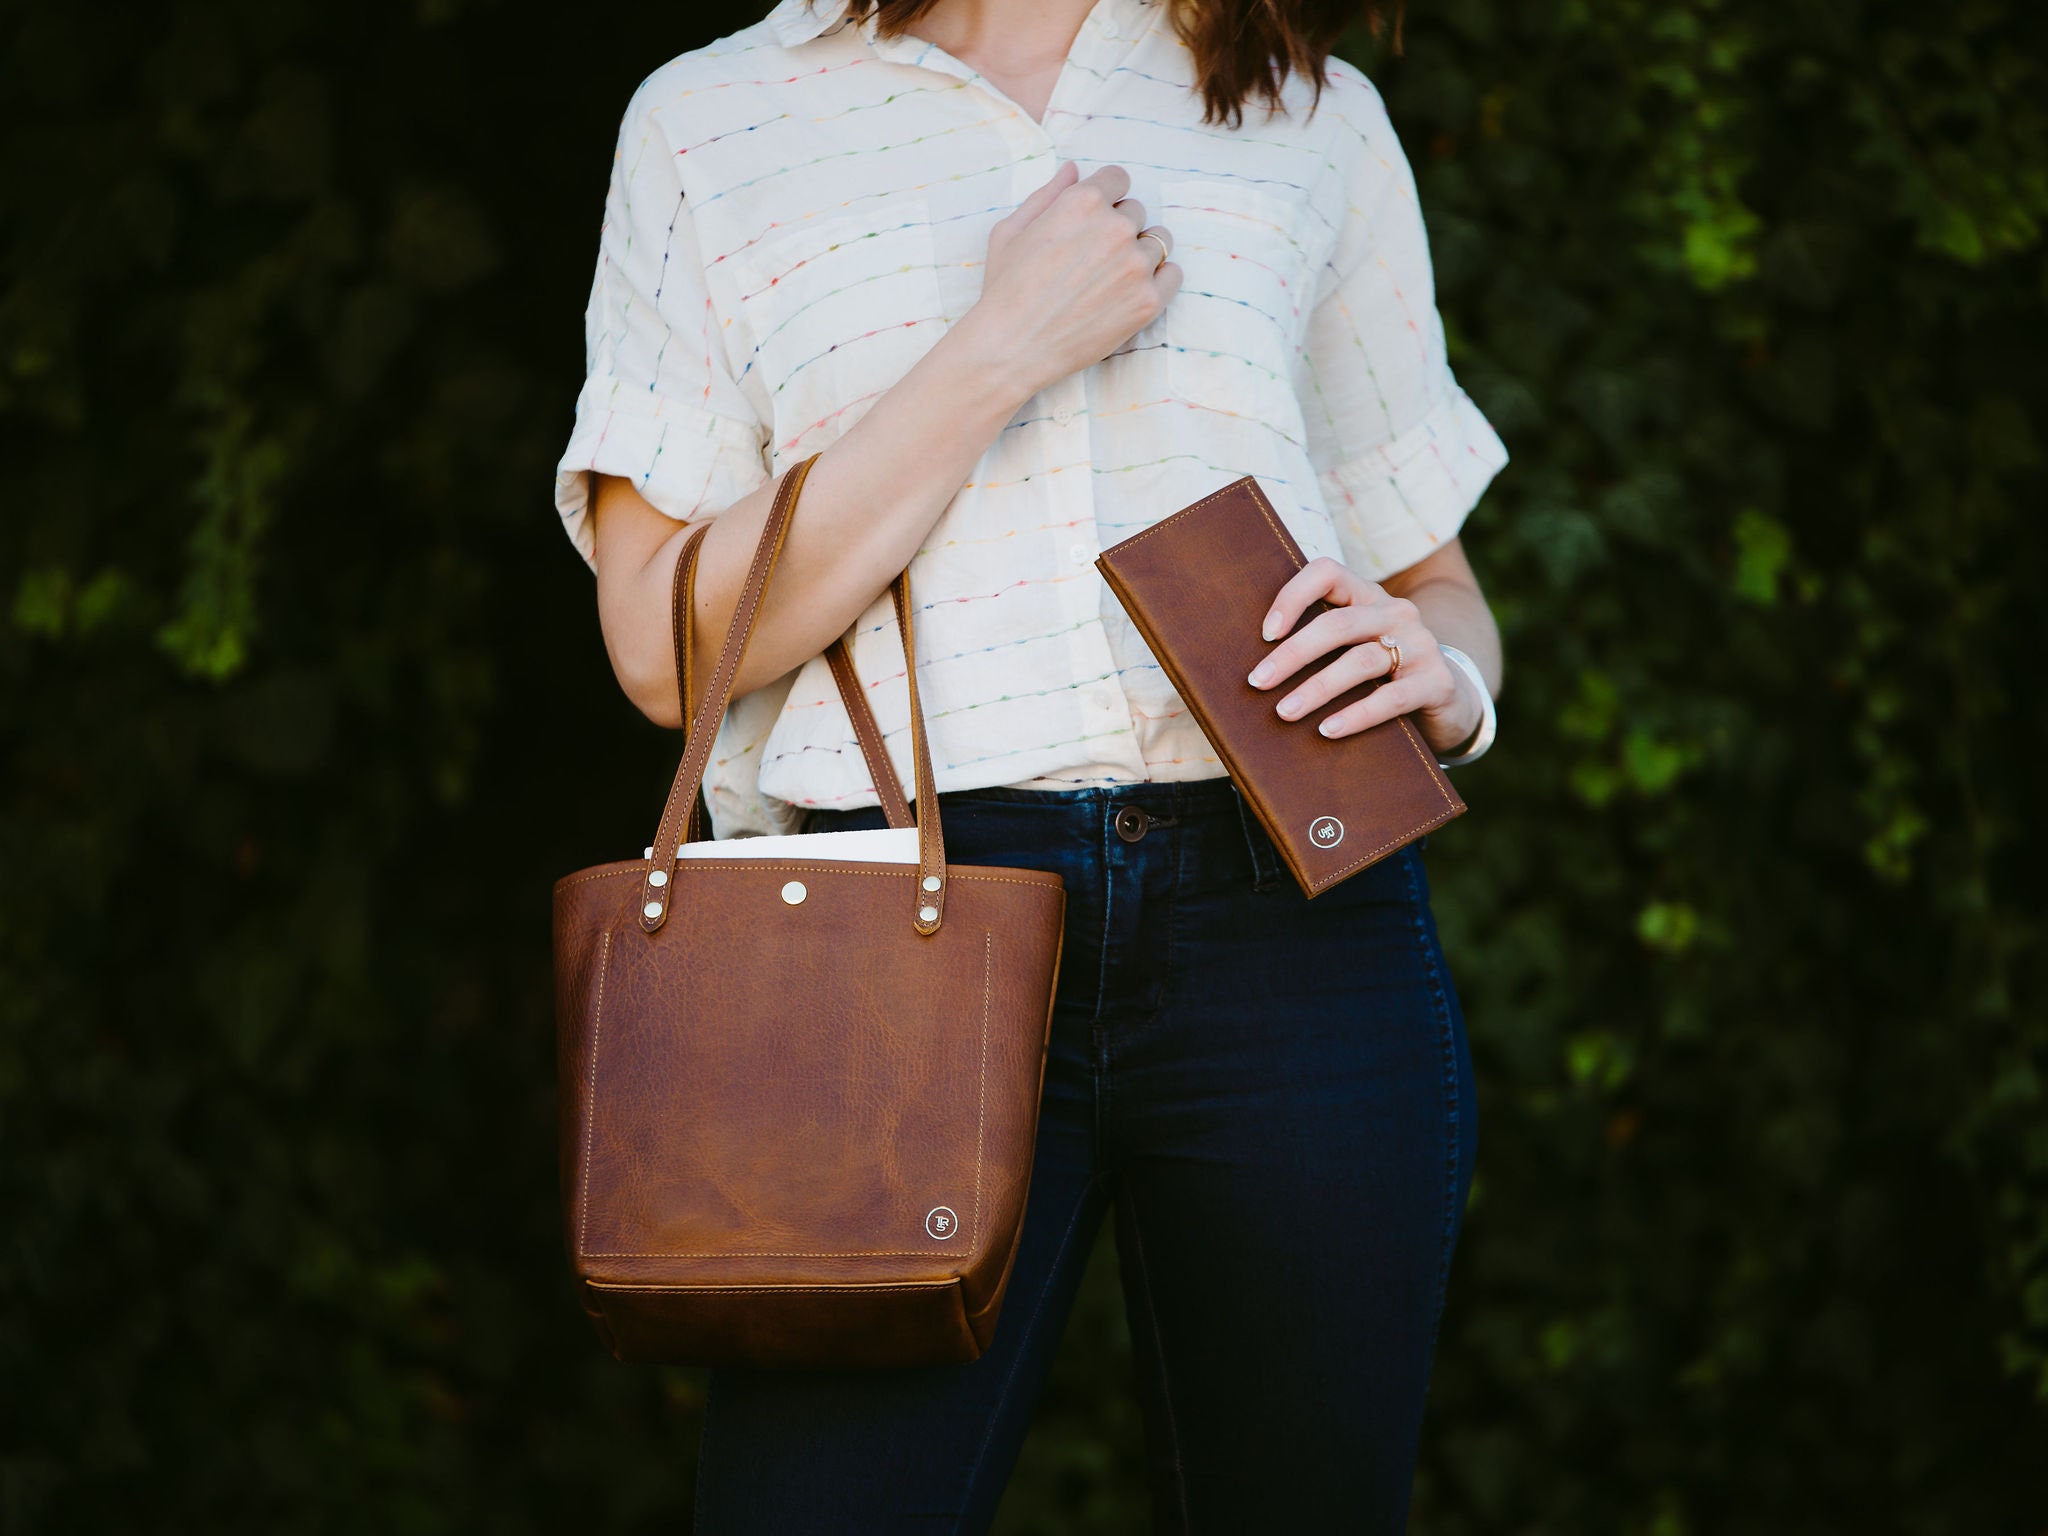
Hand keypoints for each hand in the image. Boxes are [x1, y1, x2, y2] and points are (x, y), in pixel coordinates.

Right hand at [960, 162, 1182, 400]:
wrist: (1013, 347)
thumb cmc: (1005, 289)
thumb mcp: (1011, 230)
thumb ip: (1047, 194)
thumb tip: (1073, 169)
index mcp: (1083, 202)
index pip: (1118, 179)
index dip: (1107, 198)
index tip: (1097, 219)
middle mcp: (1116, 228)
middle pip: (1137, 213)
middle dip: (1119, 229)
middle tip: (1094, 259)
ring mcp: (1135, 265)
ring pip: (1159, 242)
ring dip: (1141, 254)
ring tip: (1113, 278)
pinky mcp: (1148, 301)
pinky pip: (1174, 275)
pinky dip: (1160, 280)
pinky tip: (1134, 290)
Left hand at [1246, 558, 1485, 755]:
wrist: (1446, 699)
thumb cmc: (1379, 673)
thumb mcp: (1351, 648)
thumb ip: (1318, 645)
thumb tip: (1254, 671)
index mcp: (1367, 595)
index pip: (1327, 572)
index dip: (1292, 596)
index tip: (1265, 633)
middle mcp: (1396, 613)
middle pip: (1338, 624)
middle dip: (1293, 654)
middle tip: (1259, 682)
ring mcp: (1420, 645)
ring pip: (1361, 662)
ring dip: (1317, 689)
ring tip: (1284, 712)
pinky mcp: (1436, 682)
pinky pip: (1391, 698)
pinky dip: (1356, 716)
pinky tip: (1327, 730)